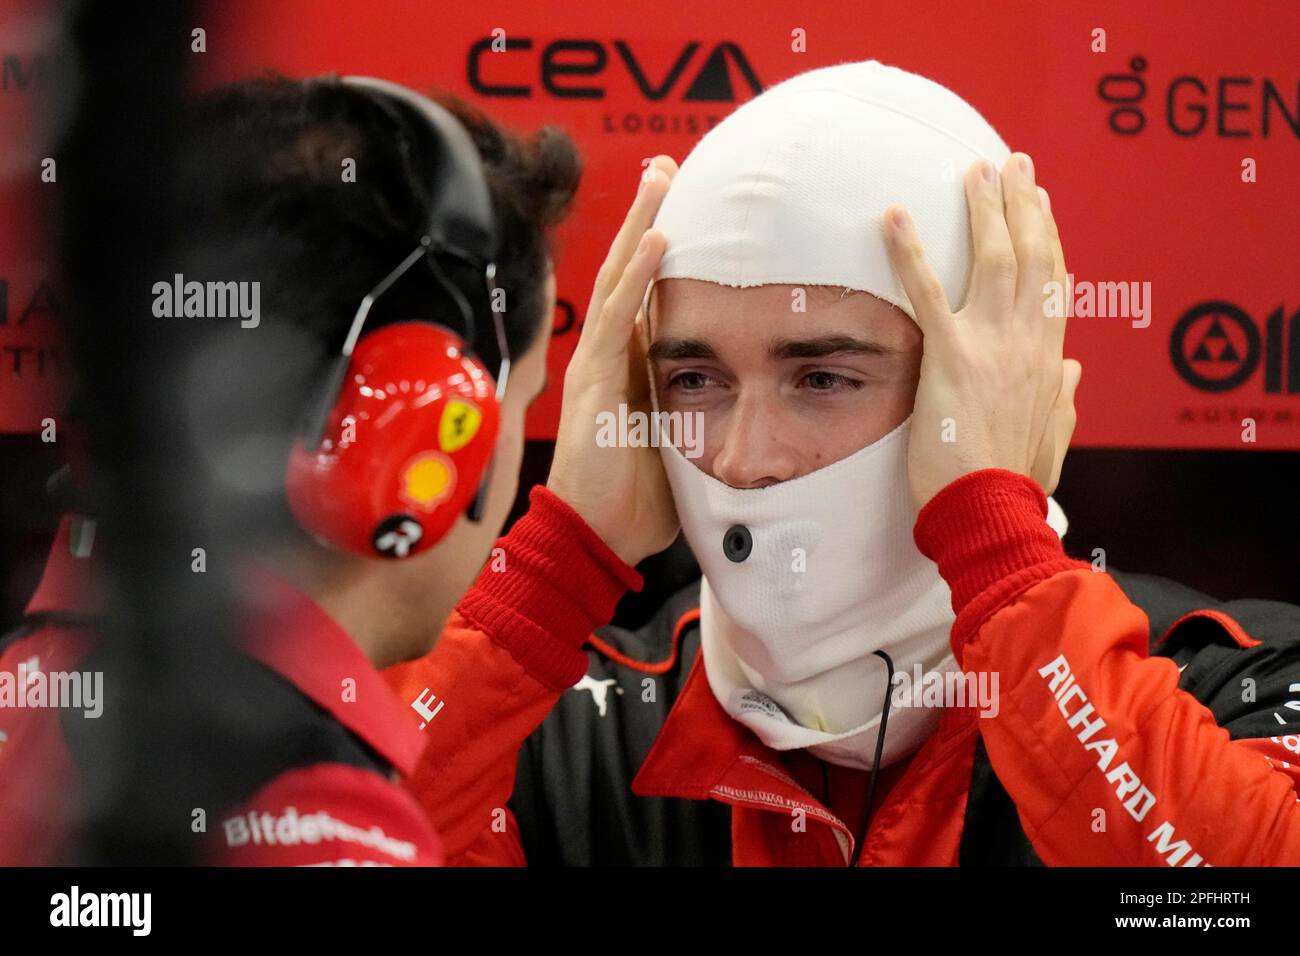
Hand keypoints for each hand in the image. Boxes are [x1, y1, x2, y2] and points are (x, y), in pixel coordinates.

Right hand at [547, 155, 680, 565]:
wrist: (598, 538)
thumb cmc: (638, 500)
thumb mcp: (678, 442)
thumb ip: (698, 412)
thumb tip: (748, 408)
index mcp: (629, 367)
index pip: (644, 293)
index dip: (660, 247)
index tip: (683, 207)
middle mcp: (609, 355)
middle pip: (627, 270)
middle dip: (646, 214)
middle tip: (666, 166)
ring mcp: (597, 363)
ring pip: (618, 278)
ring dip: (640, 223)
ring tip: (660, 176)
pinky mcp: (594, 379)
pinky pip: (617, 316)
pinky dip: (637, 275)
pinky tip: (656, 236)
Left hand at [884, 153, 1081, 510]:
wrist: (990, 510)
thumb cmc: (1015, 481)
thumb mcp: (1053, 438)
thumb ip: (1064, 399)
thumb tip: (1074, 368)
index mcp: (1049, 360)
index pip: (1053, 284)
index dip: (1049, 238)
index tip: (1043, 203)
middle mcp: (1028, 342)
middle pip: (1031, 257)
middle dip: (1023, 204)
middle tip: (1012, 165)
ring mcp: (991, 345)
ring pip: (994, 259)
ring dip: (985, 210)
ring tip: (975, 171)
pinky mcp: (950, 356)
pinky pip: (927, 292)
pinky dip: (910, 251)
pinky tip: (893, 217)